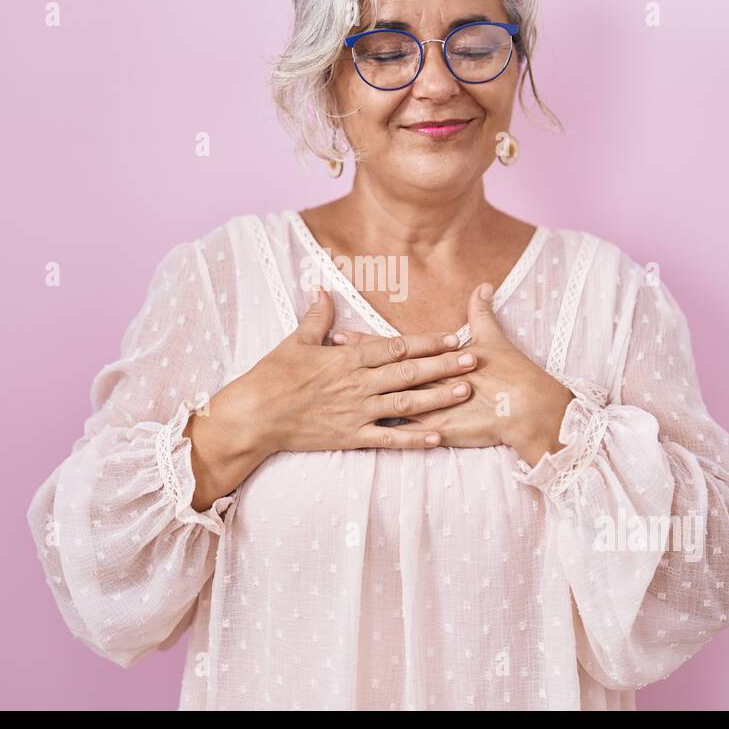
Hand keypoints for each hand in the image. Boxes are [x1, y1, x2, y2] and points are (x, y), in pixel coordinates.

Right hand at [223, 285, 482, 453]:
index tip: (453, 336)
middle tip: (474, 359)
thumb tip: (322, 288)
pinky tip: (438, 437)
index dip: (426, 342)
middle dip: (444, 365)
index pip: (395, 347)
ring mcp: (356, 412)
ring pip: (406, 404)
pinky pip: (388, 439)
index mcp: (347, 358)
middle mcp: (358, 384)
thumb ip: (317, 316)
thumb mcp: (295, 341)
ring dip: (438, 397)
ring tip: (465, 391)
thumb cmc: (271, 376)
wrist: (254, 417)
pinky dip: (413, 439)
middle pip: (409, 373)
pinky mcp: (350, 437)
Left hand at [331, 282, 574, 464]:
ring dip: (357, 402)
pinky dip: (382, 435)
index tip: (337, 336)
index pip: (389, 348)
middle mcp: (424, 383)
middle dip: (348, 371)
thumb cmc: (513, 372)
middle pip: (378, 376)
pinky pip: (402, 437)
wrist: (529, 408)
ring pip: (383, 405)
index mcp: (432, 359)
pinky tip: (358, 437)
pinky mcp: (435, 431)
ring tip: (329, 400)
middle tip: (320, 366)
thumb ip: (480, 313)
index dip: (362, 343)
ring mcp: (428, 409)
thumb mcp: (493, 337)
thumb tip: (482, 286)